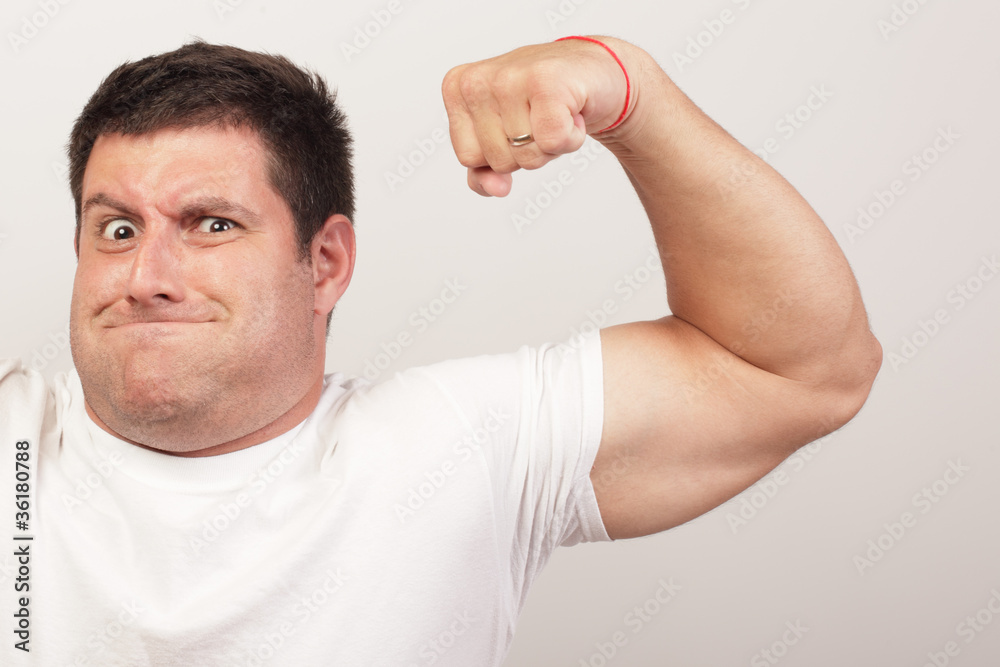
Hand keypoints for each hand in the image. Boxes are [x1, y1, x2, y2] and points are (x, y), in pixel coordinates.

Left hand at [441, 37, 630, 196]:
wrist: (591, 73)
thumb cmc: (542, 104)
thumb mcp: (501, 138)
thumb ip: (483, 171)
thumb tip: (496, 189)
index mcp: (457, 88)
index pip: (469, 157)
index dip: (501, 151)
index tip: (517, 122)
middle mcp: (477, 79)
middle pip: (499, 160)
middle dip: (528, 150)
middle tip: (541, 117)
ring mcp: (509, 77)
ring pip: (527, 155)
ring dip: (552, 144)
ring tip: (556, 112)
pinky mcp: (546, 81)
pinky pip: (553, 142)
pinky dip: (571, 138)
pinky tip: (572, 112)